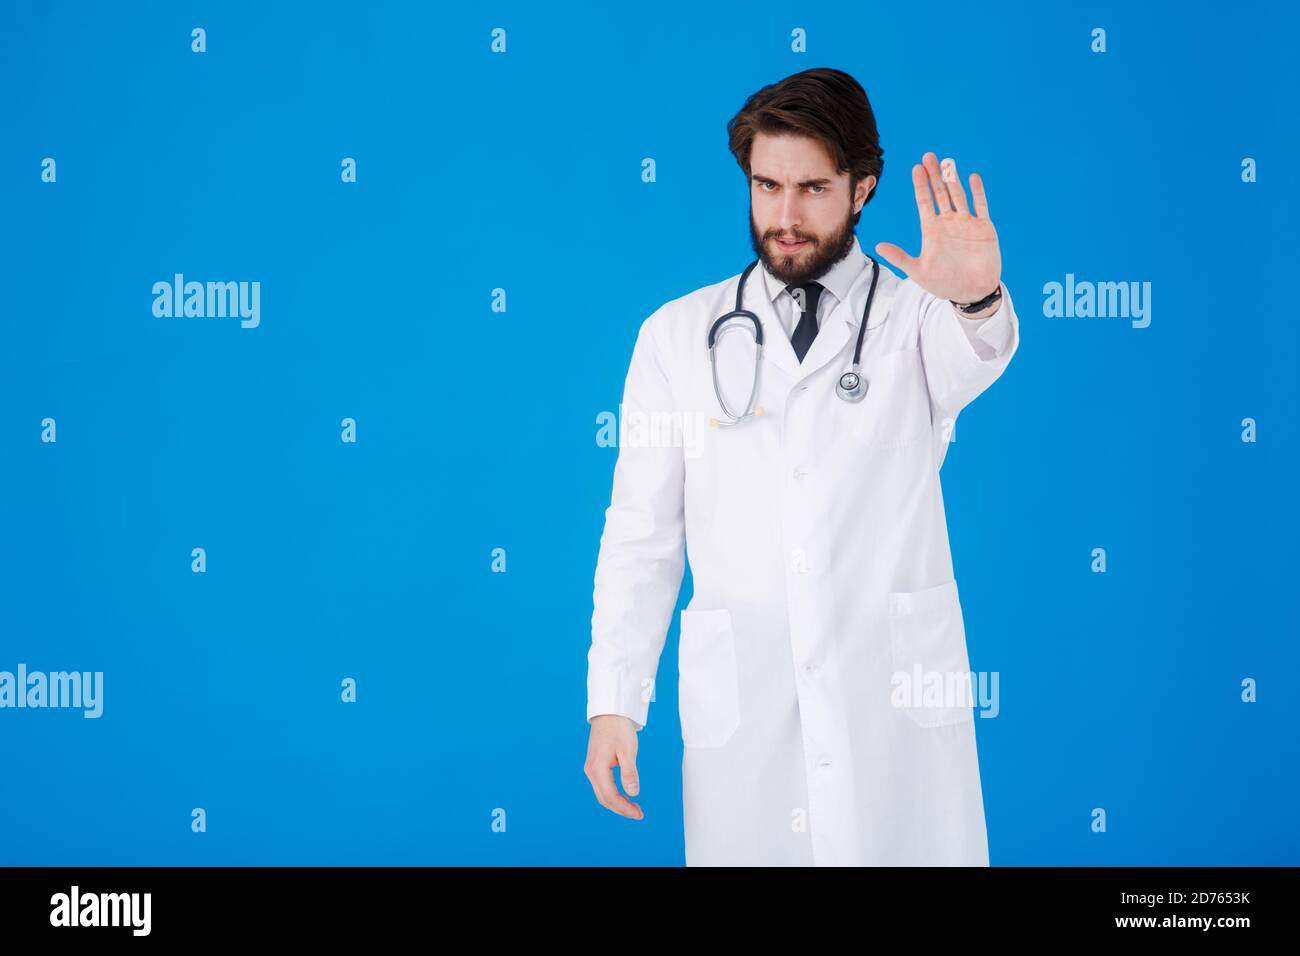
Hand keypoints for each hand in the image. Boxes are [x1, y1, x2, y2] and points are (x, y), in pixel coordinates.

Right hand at [584, 715, 643, 819]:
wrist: (609, 712)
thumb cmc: (618, 728)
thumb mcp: (628, 750)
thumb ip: (629, 773)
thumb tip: (633, 793)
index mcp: (597, 768)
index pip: (610, 797)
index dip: (625, 809)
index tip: (639, 814)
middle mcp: (591, 770)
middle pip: (604, 799)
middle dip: (621, 809)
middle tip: (638, 813)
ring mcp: (591, 768)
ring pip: (602, 794)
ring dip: (617, 803)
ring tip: (634, 806)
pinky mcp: (594, 765)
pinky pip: (602, 786)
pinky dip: (613, 794)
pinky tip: (624, 795)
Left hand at [875, 152, 1000, 303]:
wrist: (971, 293)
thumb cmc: (944, 284)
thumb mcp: (918, 272)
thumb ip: (899, 257)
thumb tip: (877, 246)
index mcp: (932, 230)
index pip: (924, 202)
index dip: (920, 185)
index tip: (916, 168)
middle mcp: (948, 223)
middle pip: (940, 193)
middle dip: (934, 175)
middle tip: (929, 156)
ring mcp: (966, 223)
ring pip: (959, 195)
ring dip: (953, 179)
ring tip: (947, 163)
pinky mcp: (984, 228)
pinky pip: (981, 205)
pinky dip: (977, 192)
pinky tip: (972, 177)